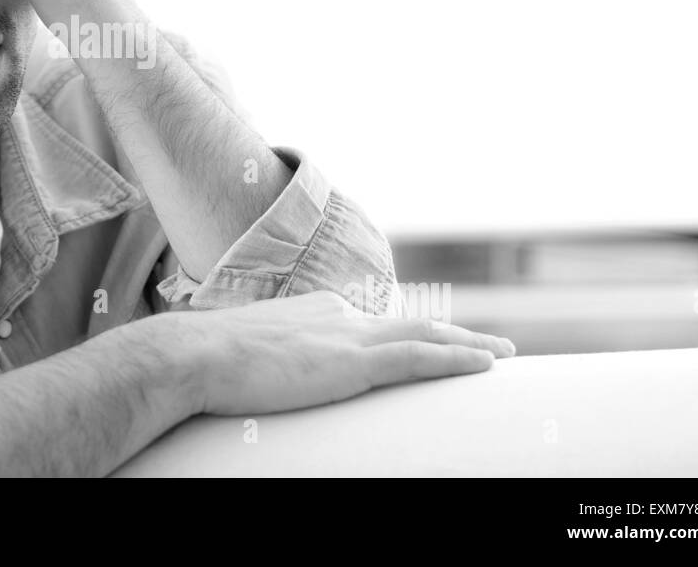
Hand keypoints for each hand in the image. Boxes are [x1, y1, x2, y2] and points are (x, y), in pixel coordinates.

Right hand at [166, 290, 515, 416]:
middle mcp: (339, 316)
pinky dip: (456, 359)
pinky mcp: (349, 361)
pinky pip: (418, 358)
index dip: (411, 335)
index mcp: (316, 313)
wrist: (194, 356)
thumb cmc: (208, 363)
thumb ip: (271, 361)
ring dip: (469, 345)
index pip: (376, 326)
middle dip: (456, 334)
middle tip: (494, 347)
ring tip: (503, 355)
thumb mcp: (248, 355)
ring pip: (426, 336)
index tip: (434, 345)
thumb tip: (265, 383)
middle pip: (412, 324)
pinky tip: (485, 365)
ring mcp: (347, 336)